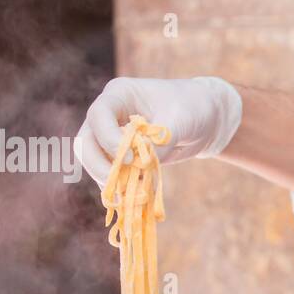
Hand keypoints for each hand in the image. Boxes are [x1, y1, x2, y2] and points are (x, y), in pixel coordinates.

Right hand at [74, 76, 242, 186]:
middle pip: (86, 142)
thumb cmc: (194, 108)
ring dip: (108, 181)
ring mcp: (113, 137)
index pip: (98, 115)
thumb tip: (139, 166)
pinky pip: (112, 174)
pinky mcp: (124, 157)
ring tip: (127, 199)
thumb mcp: (182, 121)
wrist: (206, 119)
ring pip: (95, 162)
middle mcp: (110, 115)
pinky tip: (134, 199)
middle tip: (117, 187)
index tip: (130, 159)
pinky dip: (120, 187)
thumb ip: (160, 141)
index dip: (108, 138)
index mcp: (120, 94)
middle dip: (97, 166)